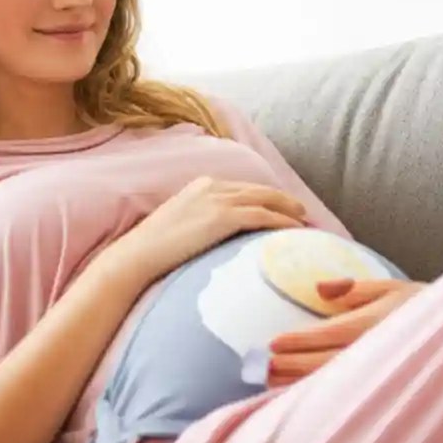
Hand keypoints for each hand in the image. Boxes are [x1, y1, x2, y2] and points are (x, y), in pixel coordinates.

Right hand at [108, 176, 307, 284]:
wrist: (137, 257)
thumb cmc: (153, 251)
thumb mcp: (180, 227)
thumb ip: (200, 224)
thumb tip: (215, 239)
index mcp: (201, 185)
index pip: (243, 188)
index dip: (266, 197)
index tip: (281, 207)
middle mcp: (212, 186)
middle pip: (259, 189)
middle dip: (283, 200)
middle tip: (302, 212)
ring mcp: (218, 200)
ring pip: (266, 200)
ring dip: (289, 210)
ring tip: (305, 222)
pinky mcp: (223, 217)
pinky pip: (263, 216)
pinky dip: (283, 222)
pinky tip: (295, 231)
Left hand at [267, 278, 426, 386]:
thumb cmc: (421, 307)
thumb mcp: (391, 287)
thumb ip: (355, 288)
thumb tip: (318, 288)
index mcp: (375, 322)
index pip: (329, 333)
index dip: (300, 340)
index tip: (273, 343)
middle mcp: (375, 349)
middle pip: (325, 361)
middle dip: (292, 365)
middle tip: (264, 367)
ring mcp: (377, 371)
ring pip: (331, 381)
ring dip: (299, 382)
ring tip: (271, 382)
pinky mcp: (380, 387)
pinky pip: (344, 392)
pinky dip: (318, 394)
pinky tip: (298, 397)